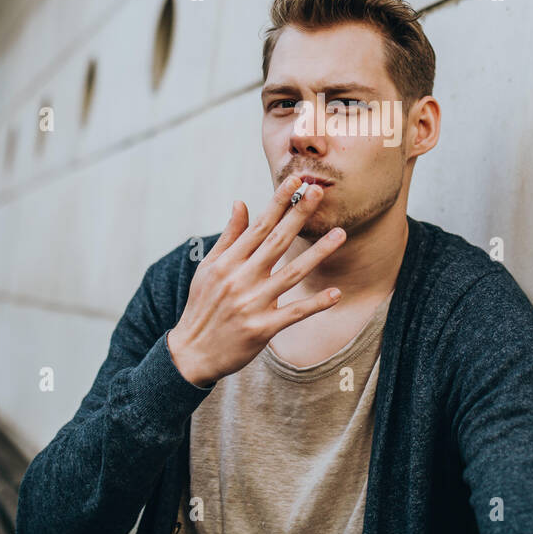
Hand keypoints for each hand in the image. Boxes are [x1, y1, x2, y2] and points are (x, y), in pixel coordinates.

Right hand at [166, 174, 346, 386]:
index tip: (296, 180)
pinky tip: (336, 293)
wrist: (192, 353)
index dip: (279, 202)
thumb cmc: (202, 306)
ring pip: (291, 274)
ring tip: (340, 234)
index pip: (258, 226)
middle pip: (276, 242)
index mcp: (228, 262)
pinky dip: (315, 303)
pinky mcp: (261, 329)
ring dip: (317, 253)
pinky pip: (294, 313)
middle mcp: (240, 279)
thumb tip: (241, 202)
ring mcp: (251, 304)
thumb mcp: (209, 268)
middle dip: (299, 215)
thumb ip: (229, 236)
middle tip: (319, 192)